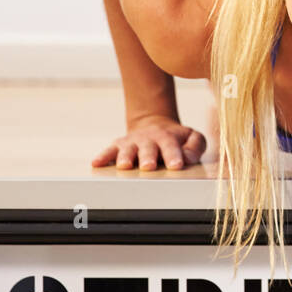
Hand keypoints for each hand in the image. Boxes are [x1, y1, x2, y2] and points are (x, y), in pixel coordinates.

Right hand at [91, 114, 206, 170]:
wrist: (155, 125)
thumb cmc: (176, 138)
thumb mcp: (192, 137)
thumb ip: (195, 146)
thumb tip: (188, 158)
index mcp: (168, 138)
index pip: (171, 147)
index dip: (174, 156)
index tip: (177, 165)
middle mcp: (149, 139)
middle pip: (148, 149)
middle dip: (148, 157)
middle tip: (149, 166)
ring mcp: (132, 143)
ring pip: (127, 149)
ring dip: (125, 157)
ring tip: (124, 166)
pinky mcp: (118, 146)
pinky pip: (109, 151)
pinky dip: (102, 157)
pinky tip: (96, 163)